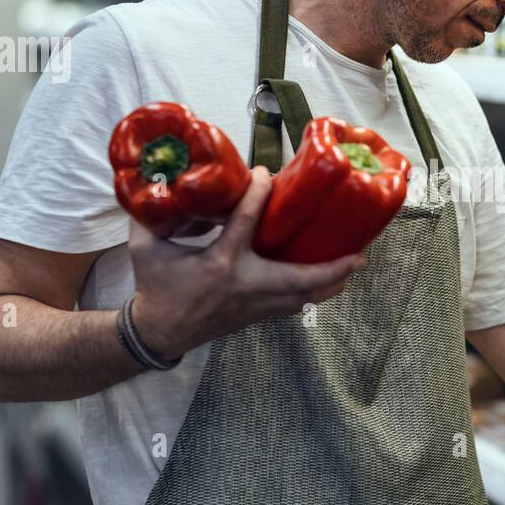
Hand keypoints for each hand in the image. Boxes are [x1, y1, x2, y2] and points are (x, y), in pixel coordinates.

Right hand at [127, 166, 366, 357]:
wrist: (159, 332)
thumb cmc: (155, 287)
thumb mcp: (146, 247)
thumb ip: (148, 214)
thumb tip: (156, 180)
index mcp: (219, 264)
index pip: (246, 223)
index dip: (257, 194)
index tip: (266, 171)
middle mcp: (245, 285)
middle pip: (299, 279)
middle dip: (331, 269)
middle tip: (359, 255)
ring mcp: (256, 304)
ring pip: (304, 298)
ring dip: (331, 283)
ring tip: (354, 265)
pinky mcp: (258, 315)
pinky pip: (295, 304)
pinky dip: (315, 293)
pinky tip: (331, 282)